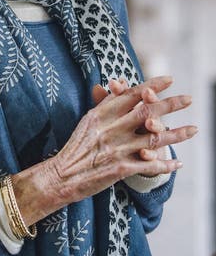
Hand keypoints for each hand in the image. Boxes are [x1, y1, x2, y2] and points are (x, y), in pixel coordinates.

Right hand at [45, 76, 195, 204]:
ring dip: (176, 134)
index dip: (152, 86)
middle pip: (147, 112)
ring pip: (154, 138)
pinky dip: (165, 164)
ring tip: (194, 129)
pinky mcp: (121, 169)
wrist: (61, 176)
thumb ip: (104, 105)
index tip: (169, 80)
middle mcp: (111, 128)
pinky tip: (177, 163)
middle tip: (189, 99)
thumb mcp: (88, 121)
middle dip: (170, 104)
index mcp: (102, 114)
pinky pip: (150, 165)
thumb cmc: (75, 148)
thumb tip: (115, 86)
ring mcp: (117, 149)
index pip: (131, 95)